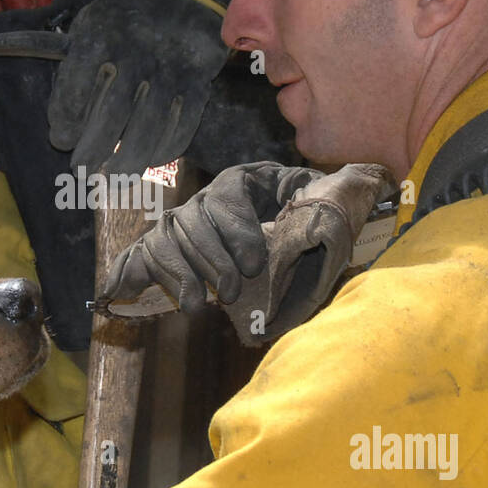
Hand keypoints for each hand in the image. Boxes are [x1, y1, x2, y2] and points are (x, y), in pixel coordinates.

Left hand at [48, 0, 228, 174]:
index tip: (61, 140)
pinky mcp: (197, 84)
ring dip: (128, 162)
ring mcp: (170, 72)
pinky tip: (151, 160)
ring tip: (113, 180)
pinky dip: (165, 150)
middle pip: (111, 116)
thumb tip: (63, 126)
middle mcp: (136, 57)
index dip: (64, 124)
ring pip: (147, 129)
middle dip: (92, 151)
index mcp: (101, 40)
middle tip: (81, 170)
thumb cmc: (123, 18)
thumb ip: (74, 70)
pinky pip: (182, 126)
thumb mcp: (89, 26)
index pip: (75, 91)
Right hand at [100, 162, 393, 341]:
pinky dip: (129, 272)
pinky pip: (141, 256)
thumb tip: (366, 181)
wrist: (267, 235)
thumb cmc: (292, 221)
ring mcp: (177, 225)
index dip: (237, 230)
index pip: (227, 196)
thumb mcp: (310, 203)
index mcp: (239, 183)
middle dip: (212, 260)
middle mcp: (202, 201)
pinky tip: (121, 291)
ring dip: (180, 273)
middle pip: (194, 223)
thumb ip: (325, 196)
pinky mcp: (159, 250)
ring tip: (197, 305)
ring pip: (167, 241)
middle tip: (232, 291)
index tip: (254, 264)